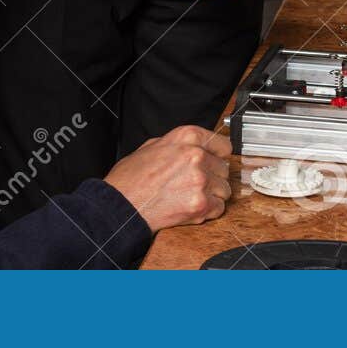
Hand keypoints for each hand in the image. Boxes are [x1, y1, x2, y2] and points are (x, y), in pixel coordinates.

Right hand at [105, 125, 232, 231]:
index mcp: (187, 137)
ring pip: (224, 189)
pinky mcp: (200, 203)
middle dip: (213, 176)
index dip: (218, 155)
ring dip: (212, 194)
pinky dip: (208, 210)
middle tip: (196, 183)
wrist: (122, 204)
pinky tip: (191, 206)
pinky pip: (219, 208)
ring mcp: (200, 180)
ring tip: (191, 195)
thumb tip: (197, 147)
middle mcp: (197, 155)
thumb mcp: (154, 145)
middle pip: (224, 168)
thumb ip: (180, 144)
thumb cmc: (132, 177)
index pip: (224, 144)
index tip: (216, 161)